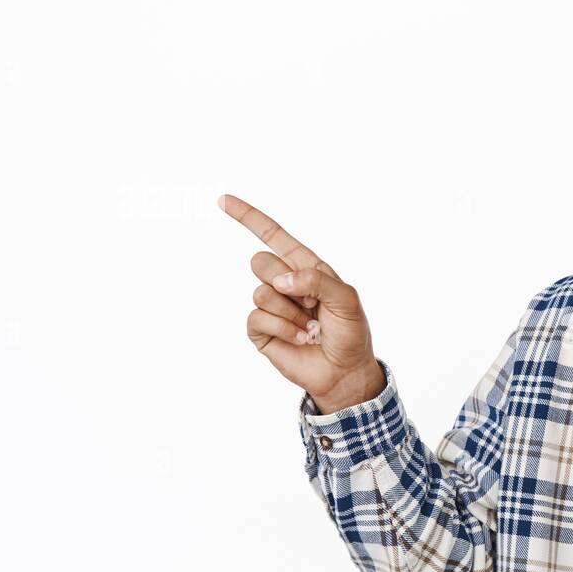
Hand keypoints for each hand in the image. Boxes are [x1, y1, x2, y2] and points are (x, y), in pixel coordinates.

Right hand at [218, 193, 384, 411]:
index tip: (223, 200)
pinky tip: (300, 339)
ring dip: (290, 312)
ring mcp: (271, 306)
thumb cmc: (350, 333)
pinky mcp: (261, 330)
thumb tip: (280, 281)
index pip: (273, 236)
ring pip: (260, 291)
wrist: (345, 371)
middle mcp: (285, 283)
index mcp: (305, 267)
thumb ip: (316, 279)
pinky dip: (283, 328)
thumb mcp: (346, 299)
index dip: (249, 217)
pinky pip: (257, 317)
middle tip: (311, 304)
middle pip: (260, 261)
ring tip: (310, 328)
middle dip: (286, 282)